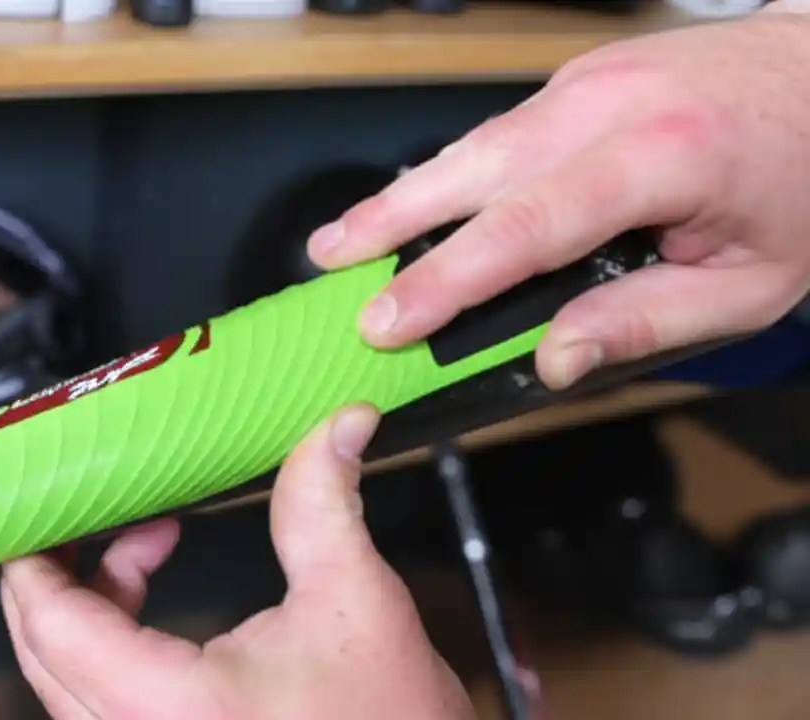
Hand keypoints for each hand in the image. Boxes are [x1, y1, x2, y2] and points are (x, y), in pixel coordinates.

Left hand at [0, 405, 472, 719]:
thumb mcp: (356, 598)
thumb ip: (322, 504)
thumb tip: (338, 424)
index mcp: (173, 707)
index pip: (55, 629)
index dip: (33, 563)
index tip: (39, 510)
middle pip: (44, 655)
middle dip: (57, 575)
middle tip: (84, 513)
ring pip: (67, 682)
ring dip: (87, 607)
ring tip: (144, 544)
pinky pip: (99, 702)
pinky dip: (108, 645)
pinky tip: (150, 596)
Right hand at [308, 9, 809, 389]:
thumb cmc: (800, 180)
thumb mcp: (753, 281)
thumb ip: (648, 320)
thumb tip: (557, 358)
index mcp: (664, 157)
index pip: (530, 226)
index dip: (449, 278)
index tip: (389, 320)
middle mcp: (611, 105)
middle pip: (474, 167)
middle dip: (391, 220)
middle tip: (330, 266)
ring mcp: (587, 83)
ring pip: (474, 144)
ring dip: (405, 195)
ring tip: (344, 240)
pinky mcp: (576, 82)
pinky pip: (498, 133)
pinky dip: (448, 174)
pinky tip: (413, 206)